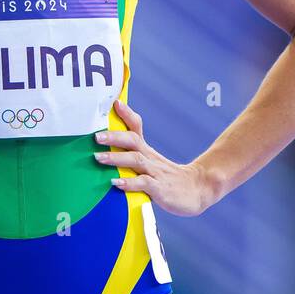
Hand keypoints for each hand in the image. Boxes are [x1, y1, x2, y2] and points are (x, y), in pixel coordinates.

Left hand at [93, 98, 214, 215]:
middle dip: (114, 137)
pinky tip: (116, 182)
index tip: (115, 103)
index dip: (127, 115)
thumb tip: (112, 144)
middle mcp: (151, 159)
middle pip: (133, 141)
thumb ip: (132, 156)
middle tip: (96, 136)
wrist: (198, 190)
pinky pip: (144, 184)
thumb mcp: (150, 164)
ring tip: (98, 157)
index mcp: (148, 151)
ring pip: (136, 160)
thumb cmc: (168, 178)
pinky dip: (129, 183)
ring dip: (116, 158)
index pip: (137, 127)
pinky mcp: (160, 189)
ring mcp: (156, 173)